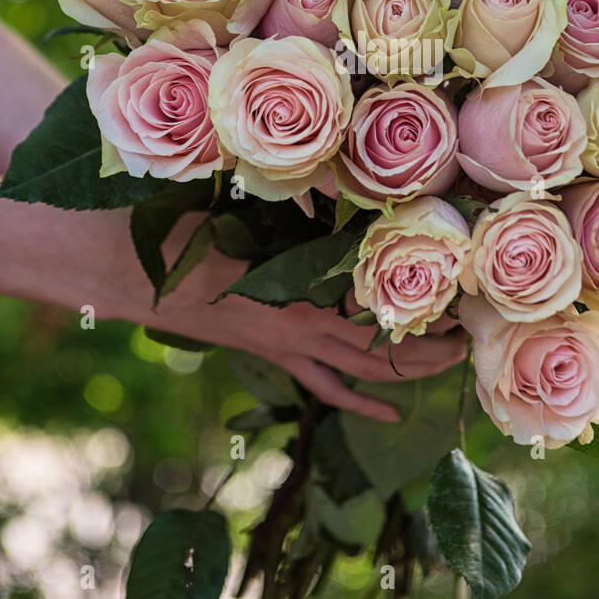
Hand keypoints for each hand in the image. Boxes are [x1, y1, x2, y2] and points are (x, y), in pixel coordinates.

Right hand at [150, 229, 467, 422]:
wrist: (127, 273)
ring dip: (408, 370)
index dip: (420, 310)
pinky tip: (391, 413)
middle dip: (430, 348)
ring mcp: (287, 346)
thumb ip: (292, 203)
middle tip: (471, 336)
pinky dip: (361, 400)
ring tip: (451, 362)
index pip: (373, 311)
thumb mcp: (237, 210)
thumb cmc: (182, 232)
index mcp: (293, 296)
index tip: (459, 296)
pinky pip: (326, 385)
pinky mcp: (275, 351)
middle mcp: (298, 329)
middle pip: (380, 352)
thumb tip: (341, 184)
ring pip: (361, 373)